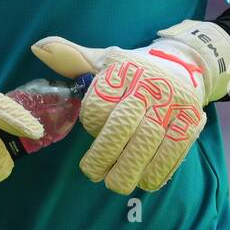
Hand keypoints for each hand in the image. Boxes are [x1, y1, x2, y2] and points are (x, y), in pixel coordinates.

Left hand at [30, 21, 229, 194]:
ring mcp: (173, 106)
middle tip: (93, 172)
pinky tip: (143, 180)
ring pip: (148, 145)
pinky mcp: (192, 123)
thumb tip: (38, 48)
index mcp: (124, 70)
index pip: (100, 104)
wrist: (184, 65)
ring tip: (115, 182)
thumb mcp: (103, 60)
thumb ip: (71, 59)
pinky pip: (173, 154)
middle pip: (123, 127)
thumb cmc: (133, 70)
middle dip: (105, 155)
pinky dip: (156, 172)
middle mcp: (150, 86)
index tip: (90, 129)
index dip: (92, 122)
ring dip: (129, 171)